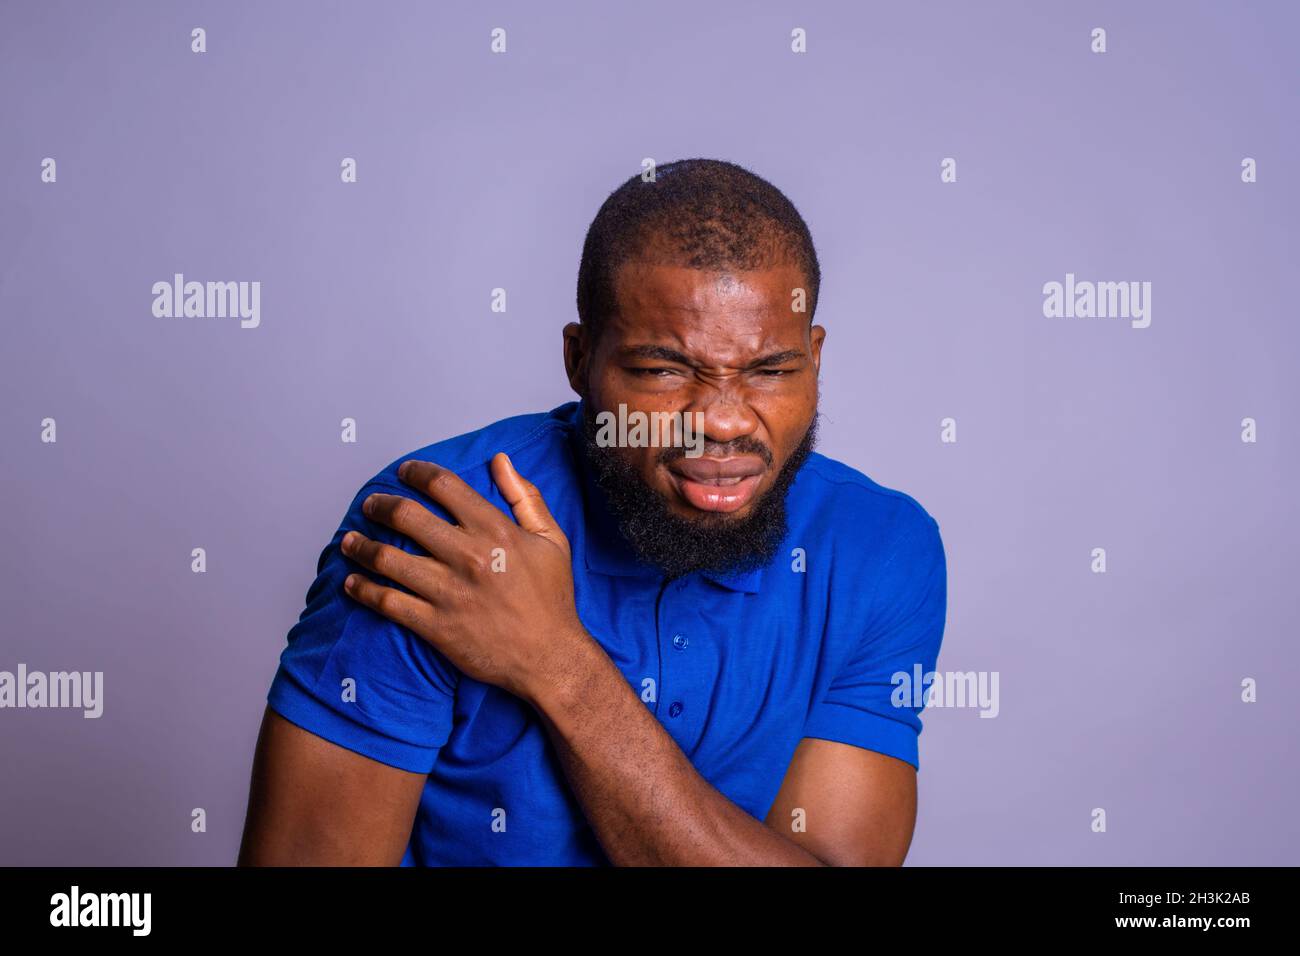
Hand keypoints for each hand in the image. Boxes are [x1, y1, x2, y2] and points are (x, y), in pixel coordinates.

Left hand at [338, 453, 594, 703]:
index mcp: (495, 529)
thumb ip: (524, 496)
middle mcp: (467, 555)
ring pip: (388, 558)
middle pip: (406, 516)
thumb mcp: (552, 539)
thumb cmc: (552, 598)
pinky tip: (352, 584)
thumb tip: (500, 460)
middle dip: (379, 506)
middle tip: (370, 505)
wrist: (550, 657)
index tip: (404, 472)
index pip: (443, 485)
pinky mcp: (435, 625)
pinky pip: (387, 602)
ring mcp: (448, 591)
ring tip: (349, 541)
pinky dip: (363, 590)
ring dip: (361, 546)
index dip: (417, 472)